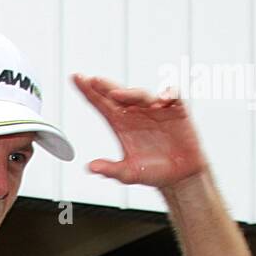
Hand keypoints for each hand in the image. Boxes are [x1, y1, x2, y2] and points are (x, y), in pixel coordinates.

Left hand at [73, 75, 207, 187]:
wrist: (179, 176)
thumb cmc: (153, 172)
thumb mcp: (128, 173)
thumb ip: (110, 170)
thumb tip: (90, 167)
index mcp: (121, 124)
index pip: (101, 104)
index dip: (89, 91)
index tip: (77, 78)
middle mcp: (136, 112)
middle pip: (118, 94)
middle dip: (105, 86)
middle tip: (93, 81)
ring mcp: (156, 109)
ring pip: (141, 94)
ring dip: (130, 94)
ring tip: (118, 95)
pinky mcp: (176, 110)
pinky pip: (173, 95)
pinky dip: (168, 94)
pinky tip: (162, 100)